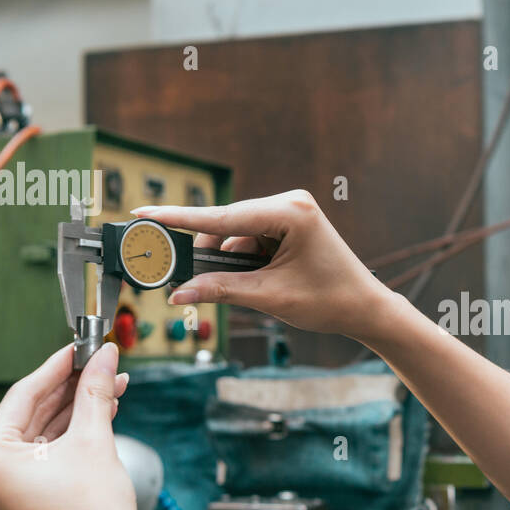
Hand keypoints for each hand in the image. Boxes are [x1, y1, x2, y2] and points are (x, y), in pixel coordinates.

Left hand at [0, 342, 134, 509]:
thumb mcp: (94, 441)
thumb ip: (94, 393)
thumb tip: (103, 358)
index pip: (23, 395)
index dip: (59, 366)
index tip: (83, 347)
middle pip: (30, 414)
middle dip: (72, 389)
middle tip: (101, 364)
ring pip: (38, 435)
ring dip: (74, 411)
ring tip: (109, 386)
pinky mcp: (15, 501)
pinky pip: (40, 456)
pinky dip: (66, 437)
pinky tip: (97, 415)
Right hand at [132, 190, 396, 342]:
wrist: (365, 307)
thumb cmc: (330, 301)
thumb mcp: (271, 297)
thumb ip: (222, 290)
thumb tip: (179, 292)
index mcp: (291, 212)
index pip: (223, 217)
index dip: (180, 219)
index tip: (145, 212)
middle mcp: (290, 202)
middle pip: (226, 225)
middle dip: (208, 254)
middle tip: (177, 274)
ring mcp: (289, 211)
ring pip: (235, 234)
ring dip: (228, 261)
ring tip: (244, 288)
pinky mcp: (288, 223)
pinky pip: (249, 239)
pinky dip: (243, 260)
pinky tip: (254, 280)